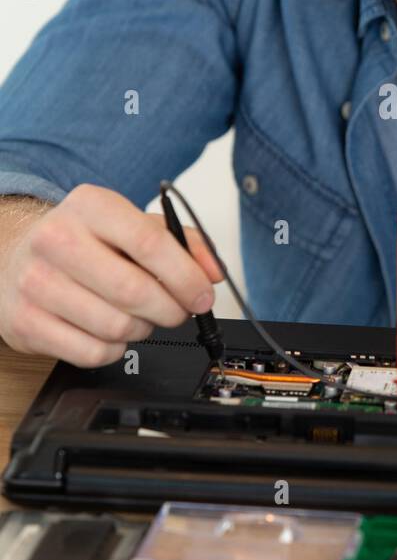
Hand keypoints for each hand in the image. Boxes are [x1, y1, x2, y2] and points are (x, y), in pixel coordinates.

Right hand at [0, 183, 223, 367]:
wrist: (17, 256)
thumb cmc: (83, 242)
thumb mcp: (132, 226)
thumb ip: (182, 242)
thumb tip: (213, 271)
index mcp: (90, 206)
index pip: (150, 243)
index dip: (186, 277)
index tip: (202, 295)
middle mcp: (56, 239)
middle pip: (134, 291)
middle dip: (170, 310)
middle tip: (176, 310)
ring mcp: (36, 282)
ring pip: (116, 326)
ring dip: (141, 328)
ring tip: (136, 315)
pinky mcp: (25, 322)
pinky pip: (91, 353)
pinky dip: (112, 348)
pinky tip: (107, 330)